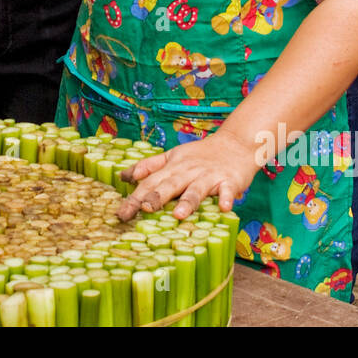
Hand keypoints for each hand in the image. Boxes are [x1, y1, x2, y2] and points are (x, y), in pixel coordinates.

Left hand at [117, 128, 261, 221]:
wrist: (235, 143)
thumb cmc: (200, 155)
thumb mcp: (172, 156)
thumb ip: (149, 166)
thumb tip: (123, 176)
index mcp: (172, 167)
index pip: (150, 182)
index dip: (135, 197)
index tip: (122, 214)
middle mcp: (188, 171)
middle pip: (169, 185)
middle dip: (156, 197)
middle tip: (144, 209)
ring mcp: (209, 176)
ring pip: (196, 189)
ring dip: (188, 201)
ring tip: (179, 214)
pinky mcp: (229, 180)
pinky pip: (227, 190)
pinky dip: (226, 198)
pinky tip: (224, 208)